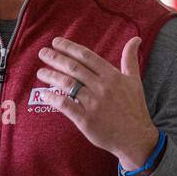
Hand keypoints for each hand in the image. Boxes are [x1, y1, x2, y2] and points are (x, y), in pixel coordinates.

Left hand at [37, 36, 158, 169]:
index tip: (56, 42)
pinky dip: (53, 98)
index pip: (87, 57)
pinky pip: (66, 106)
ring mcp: (94, 104)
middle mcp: (102, 88)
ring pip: (68, 85)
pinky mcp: (86, 120)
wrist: (136, 137)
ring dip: (51, 76)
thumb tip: (136, 38)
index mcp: (112, 76)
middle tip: (42, 53)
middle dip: (56, 58)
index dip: (69, 48)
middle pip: (74, 68)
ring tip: (40, 72)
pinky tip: (43, 93)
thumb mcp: (134, 81)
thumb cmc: (134, 108)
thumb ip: (130, 59)